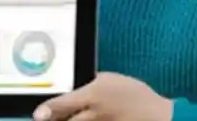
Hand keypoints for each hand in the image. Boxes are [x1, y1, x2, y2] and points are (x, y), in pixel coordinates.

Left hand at [32, 72, 173, 120]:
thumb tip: (75, 89)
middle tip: (47, 119)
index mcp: (92, 96)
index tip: (38, 115)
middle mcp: (93, 116)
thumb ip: (90, 85)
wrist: (159, 117)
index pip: (62, 105)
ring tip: (65, 120)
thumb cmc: (135, 95)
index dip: (47, 111)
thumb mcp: (110, 80)